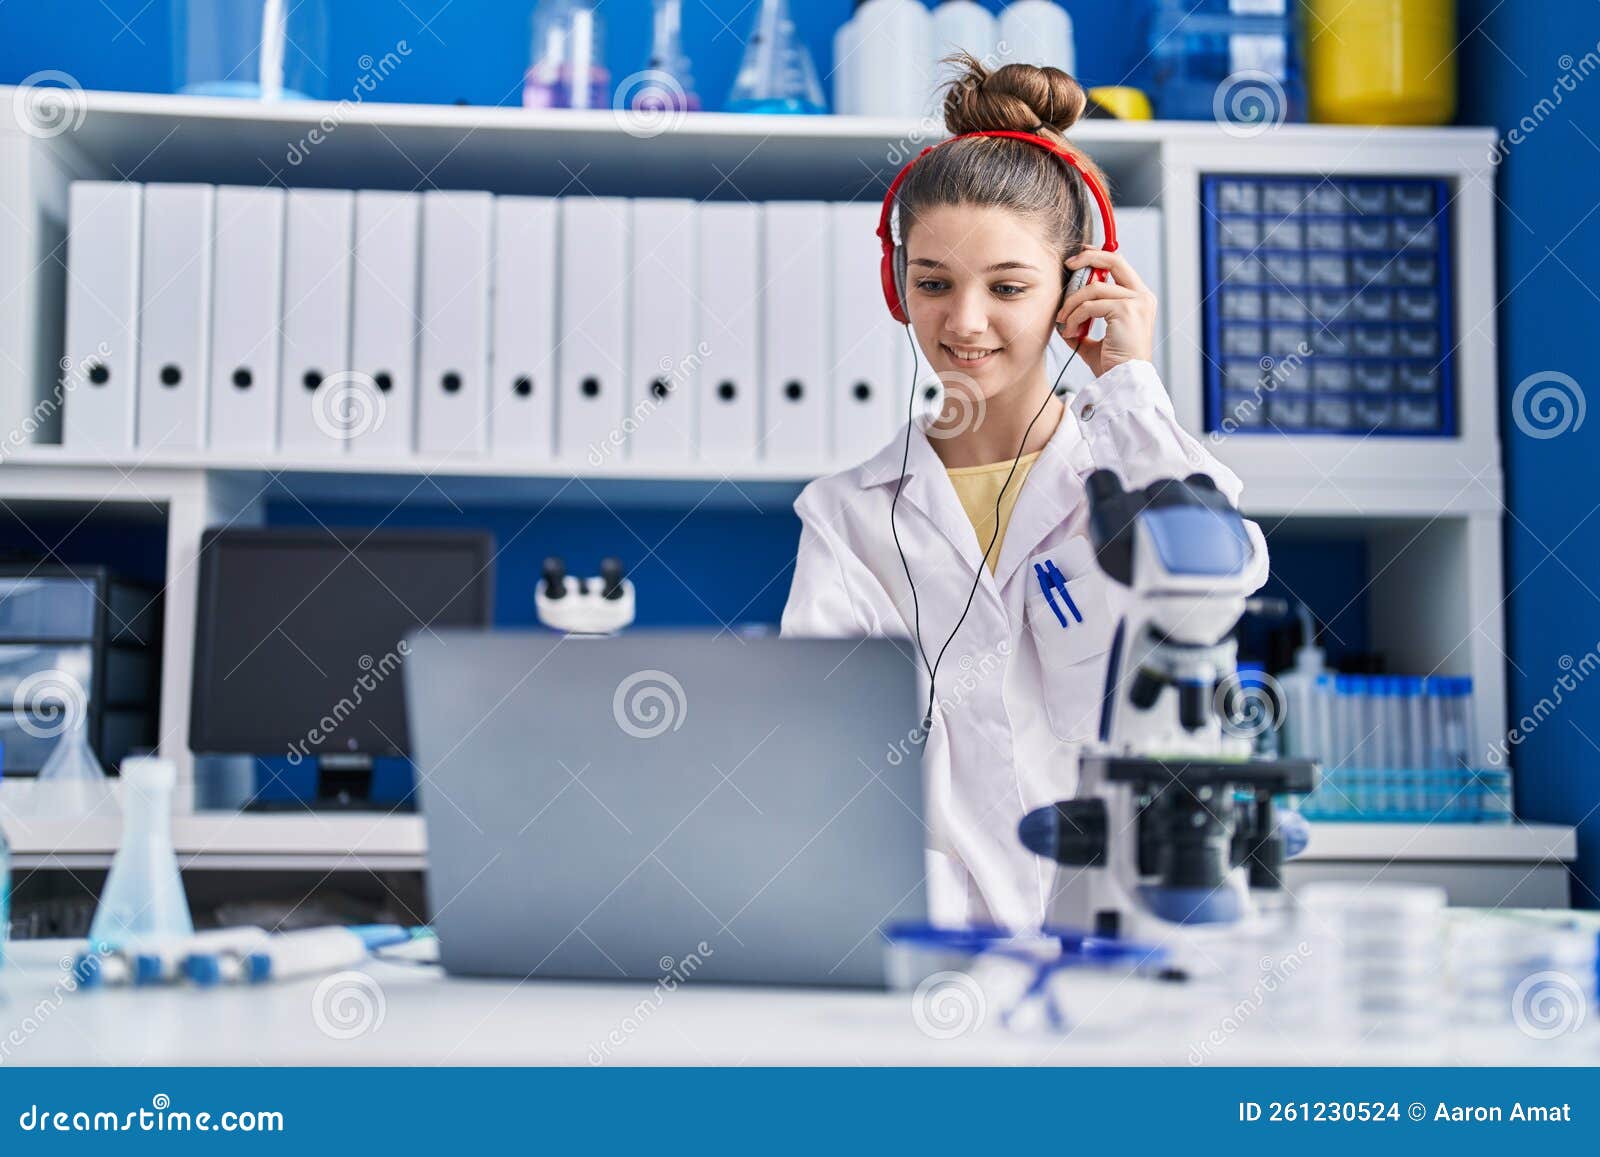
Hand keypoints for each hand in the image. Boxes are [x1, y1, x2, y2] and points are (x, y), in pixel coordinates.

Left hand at [1054, 248, 1156, 377]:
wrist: (1124, 383)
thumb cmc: (1113, 365)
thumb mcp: (1095, 339)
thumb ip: (1084, 323)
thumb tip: (1062, 315)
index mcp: (1139, 300)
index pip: (1119, 266)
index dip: (1098, 256)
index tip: (1078, 258)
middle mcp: (1142, 297)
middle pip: (1114, 261)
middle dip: (1087, 258)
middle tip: (1068, 266)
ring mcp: (1136, 303)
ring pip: (1094, 288)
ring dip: (1072, 304)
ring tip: (1064, 322)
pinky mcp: (1126, 311)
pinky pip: (1090, 305)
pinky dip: (1074, 316)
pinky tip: (1070, 330)